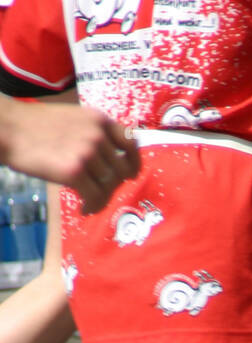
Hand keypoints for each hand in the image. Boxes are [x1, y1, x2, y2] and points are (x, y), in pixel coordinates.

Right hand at [0, 99, 139, 212]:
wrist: (9, 128)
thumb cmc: (36, 127)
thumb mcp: (73, 119)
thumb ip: (94, 134)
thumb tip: (112, 161)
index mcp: (99, 119)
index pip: (131, 143)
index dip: (134, 162)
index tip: (130, 175)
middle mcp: (97, 134)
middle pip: (122, 171)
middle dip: (113, 185)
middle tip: (99, 192)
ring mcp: (87, 152)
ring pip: (110, 187)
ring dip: (101, 199)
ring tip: (88, 203)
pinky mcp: (75, 171)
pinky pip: (96, 198)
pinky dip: (92, 207)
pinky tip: (83, 208)